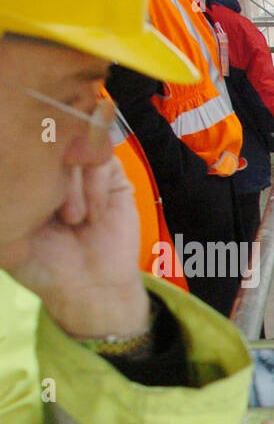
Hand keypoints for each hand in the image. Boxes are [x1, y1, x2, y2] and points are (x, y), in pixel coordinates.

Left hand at [6, 155, 148, 337]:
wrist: (90, 287)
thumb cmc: (44, 264)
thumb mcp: (8, 231)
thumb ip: (5, 194)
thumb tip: (6, 160)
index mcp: (22, 174)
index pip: (18, 141)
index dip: (21, 152)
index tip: (22, 183)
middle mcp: (51, 166)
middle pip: (46, 136)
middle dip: (46, 169)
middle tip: (48, 207)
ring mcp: (82, 168)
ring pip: (75, 144)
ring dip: (72, 185)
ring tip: (72, 220)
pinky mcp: (112, 176)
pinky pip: (103, 158)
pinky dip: (95, 186)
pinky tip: (92, 215)